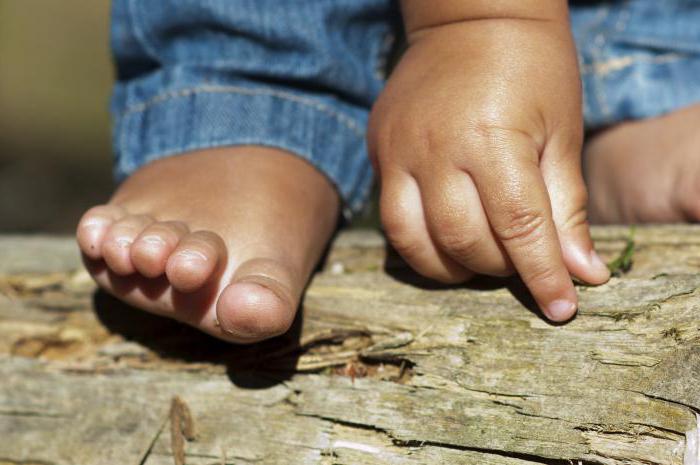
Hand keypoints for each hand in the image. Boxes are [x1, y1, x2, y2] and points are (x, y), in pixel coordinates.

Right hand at [368, 19, 609, 320]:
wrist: (470, 19)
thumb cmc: (531, 67)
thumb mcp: (561, 132)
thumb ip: (566, 206)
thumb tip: (583, 272)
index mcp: (493, 137)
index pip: (519, 227)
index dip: (542, 275)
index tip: (560, 308)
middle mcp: (437, 148)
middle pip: (462, 240)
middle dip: (498, 268)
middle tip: (519, 262)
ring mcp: (399, 150)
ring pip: (412, 240)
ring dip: (449, 268)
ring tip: (476, 261)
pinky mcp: (379, 150)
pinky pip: (391, 216)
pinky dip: (419, 241)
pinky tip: (444, 236)